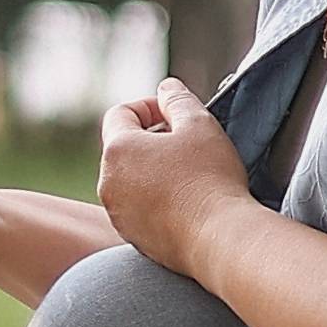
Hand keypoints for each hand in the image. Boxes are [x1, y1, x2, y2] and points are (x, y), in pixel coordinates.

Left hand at [97, 78, 253, 278]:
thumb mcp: (199, 124)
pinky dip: (157, 199)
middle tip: (188, 144)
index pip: (121, 113)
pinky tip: (187, 202)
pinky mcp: (132, 237)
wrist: (218, 238)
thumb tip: (166, 88)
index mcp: (117, 150)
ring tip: (190, 174)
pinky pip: (140, 208)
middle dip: (153, 139)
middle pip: (124, 147)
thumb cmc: (210, 179)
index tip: (175, 114)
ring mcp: (117, 213)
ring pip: (131, 179)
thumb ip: (178, 99)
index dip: (149, 106)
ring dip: (155, 170)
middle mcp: (108, 183)